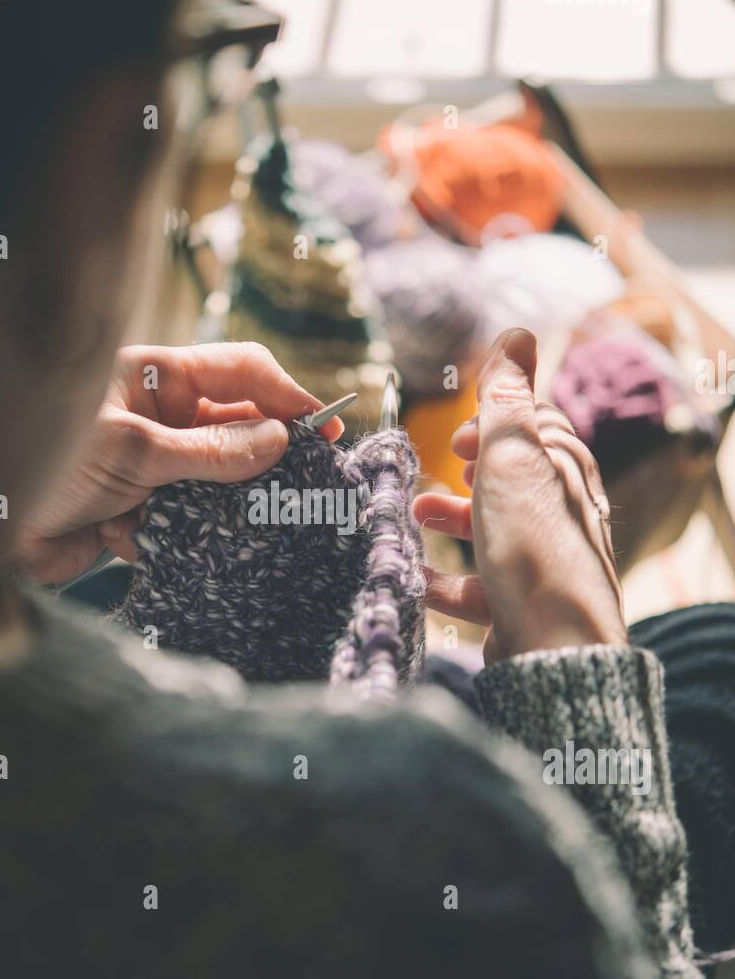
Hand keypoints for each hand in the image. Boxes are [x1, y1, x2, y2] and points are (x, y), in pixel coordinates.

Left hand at [15, 341, 343, 584]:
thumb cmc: (45, 462)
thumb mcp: (134, 450)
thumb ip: (211, 450)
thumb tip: (279, 440)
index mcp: (156, 379)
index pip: (241, 373)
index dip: (287, 395)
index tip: (326, 428)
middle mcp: (159, 418)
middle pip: (238, 431)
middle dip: (261, 462)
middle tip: (303, 489)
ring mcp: (151, 468)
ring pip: (216, 487)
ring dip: (206, 510)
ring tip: (198, 523)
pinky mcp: (138, 516)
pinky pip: (181, 528)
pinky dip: (162, 539)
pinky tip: (123, 538)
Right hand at [413, 329, 625, 662]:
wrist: (552, 646)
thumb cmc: (532, 544)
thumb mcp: (513, 456)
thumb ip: (507, 397)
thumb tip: (518, 333)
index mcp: (566, 474)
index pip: (537, 430)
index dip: (496, 422)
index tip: (461, 439)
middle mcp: (561, 516)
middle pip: (512, 480)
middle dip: (470, 472)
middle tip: (446, 471)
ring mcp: (541, 564)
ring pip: (492, 532)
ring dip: (450, 520)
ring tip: (414, 516)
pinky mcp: (520, 608)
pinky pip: (478, 587)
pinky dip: (443, 579)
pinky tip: (412, 575)